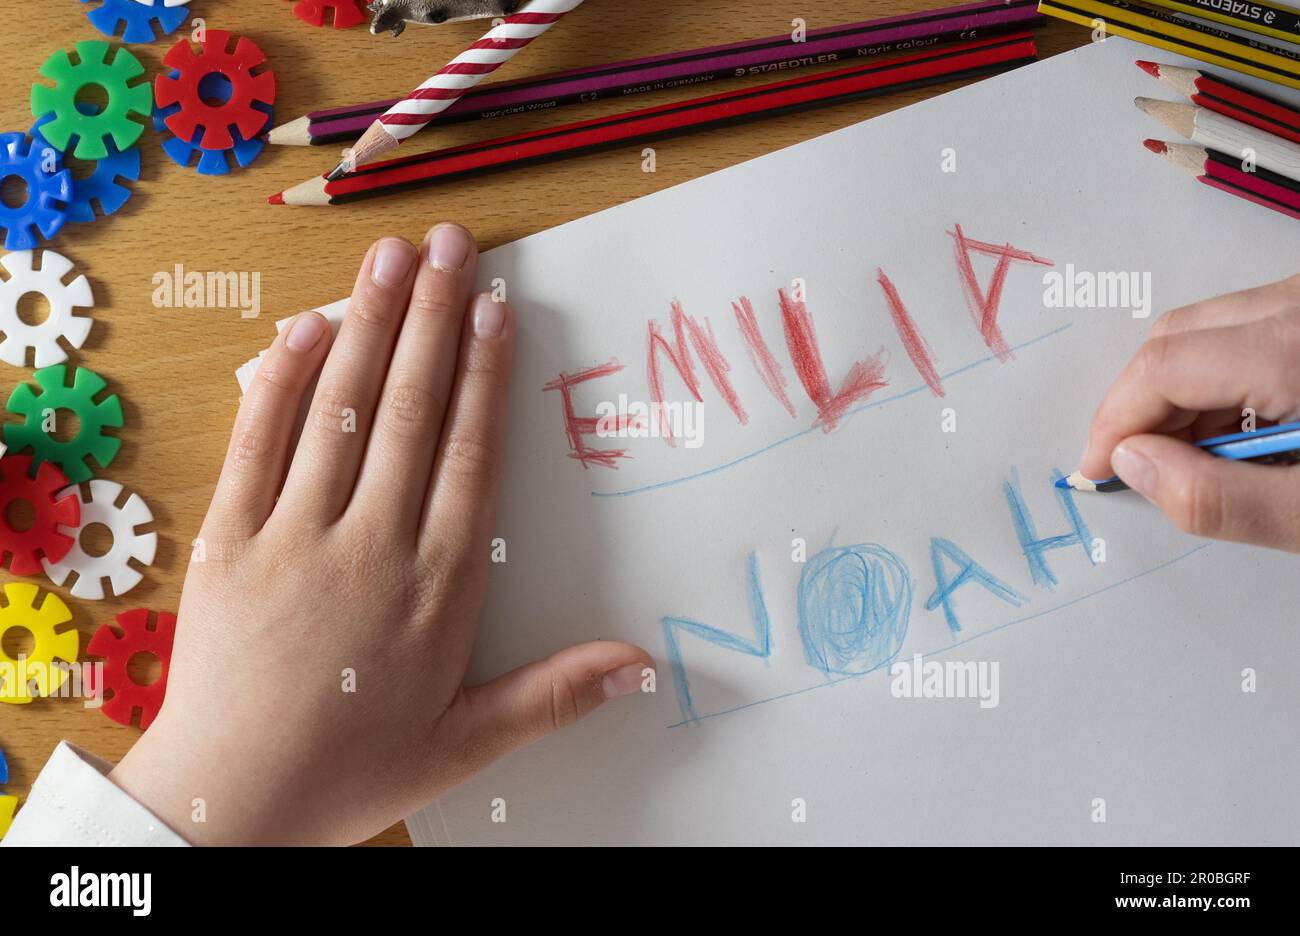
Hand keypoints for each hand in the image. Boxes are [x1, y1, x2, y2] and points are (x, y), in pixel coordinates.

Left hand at [110, 225, 653, 844]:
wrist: (232, 801)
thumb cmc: (353, 766)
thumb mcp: (468, 742)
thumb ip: (555, 696)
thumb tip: (644, 666)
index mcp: (438, 586)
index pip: (469, 454)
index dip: (484, 374)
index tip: (494, 308)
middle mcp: (371, 545)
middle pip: (410, 410)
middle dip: (432, 318)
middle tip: (452, 246)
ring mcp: (295, 536)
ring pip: (340, 410)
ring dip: (367, 324)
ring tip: (391, 257)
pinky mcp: (230, 541)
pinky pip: (258, 444)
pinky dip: (280, 382)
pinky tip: (303, 328)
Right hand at [1078, 273, 1299, 550]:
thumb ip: (1222, 497)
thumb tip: (1135, 465)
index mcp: (1297, 350)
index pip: (1164, 368)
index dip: (1115, 422)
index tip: (1099, 468)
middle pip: (1177, 337)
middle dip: (1143, 405)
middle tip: (1143, 465)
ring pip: (1207, 330)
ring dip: (1183, 394)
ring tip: (1209, 456)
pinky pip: (1246, 329)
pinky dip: (1223, 380)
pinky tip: (1246, 431)